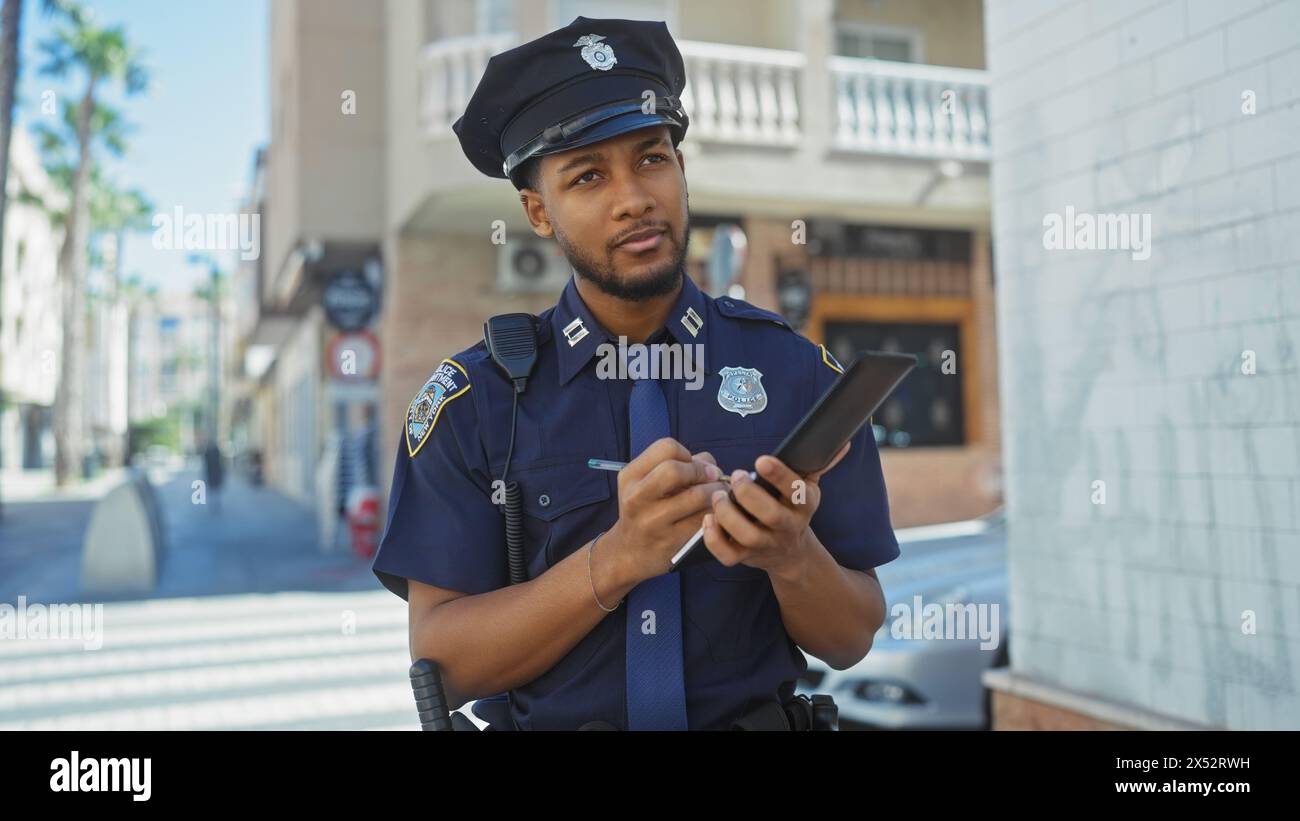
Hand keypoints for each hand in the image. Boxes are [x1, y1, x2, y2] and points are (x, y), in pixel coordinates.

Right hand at [603, 438, 727, 582]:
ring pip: (696, 495)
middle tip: (714, 477)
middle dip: (703, 471)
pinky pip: (702, 518)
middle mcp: (636, 497)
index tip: (694, 465)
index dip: (687, 454)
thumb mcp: (646, 483)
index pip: (666, 447)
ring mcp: (652, 521)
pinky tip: (715, 511)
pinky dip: (715, 511)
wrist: (630, 551)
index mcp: (630, 476)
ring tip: (719, 494)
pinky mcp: (670, 540)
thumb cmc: (646, 510)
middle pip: (676, 470)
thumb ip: (676, 465)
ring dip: (716, 491)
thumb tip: (711, 465)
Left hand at [702, 440, 851, 579]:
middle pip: (772, 515)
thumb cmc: (792, 509)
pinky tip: (707, 519)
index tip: (762, 460)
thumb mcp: (808, 488)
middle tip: (735, 476)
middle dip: (750, 495)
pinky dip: (714, 539)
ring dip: (728, 515)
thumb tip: (841, 443)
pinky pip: (728, 555)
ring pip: (748, 536)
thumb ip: (818, 464)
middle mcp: (788, 526)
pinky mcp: (746, 557)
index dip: (780, 476)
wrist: (791, 553)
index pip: (798, 491)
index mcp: (804, 504)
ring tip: (717, 496)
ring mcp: (767, 544)